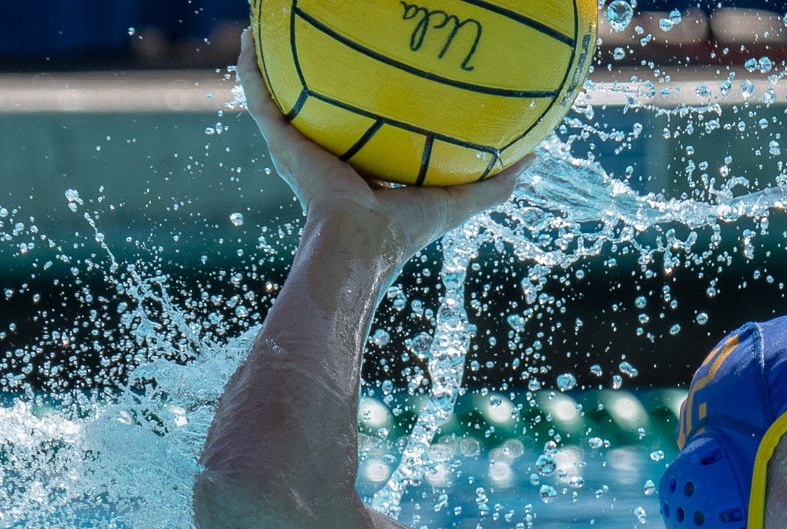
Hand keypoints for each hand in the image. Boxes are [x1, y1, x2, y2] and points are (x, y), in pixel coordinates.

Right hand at [235, 28, 530, 260]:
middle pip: (322, 109)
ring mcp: (299, 149)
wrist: (359, 243)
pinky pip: (260, 98)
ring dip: (275, 65)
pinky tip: (250, 36)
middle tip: (328, 47)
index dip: (372, 105)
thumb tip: (536, 157)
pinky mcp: (280, 143)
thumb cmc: (407, 229)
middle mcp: (328, 157)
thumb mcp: (461, 200)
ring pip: (282, 98)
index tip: (382, 77)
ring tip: (274, 27)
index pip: (367, 131)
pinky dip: (251, 69)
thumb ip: (496, 182)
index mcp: (366, 170)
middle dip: (320, 80)